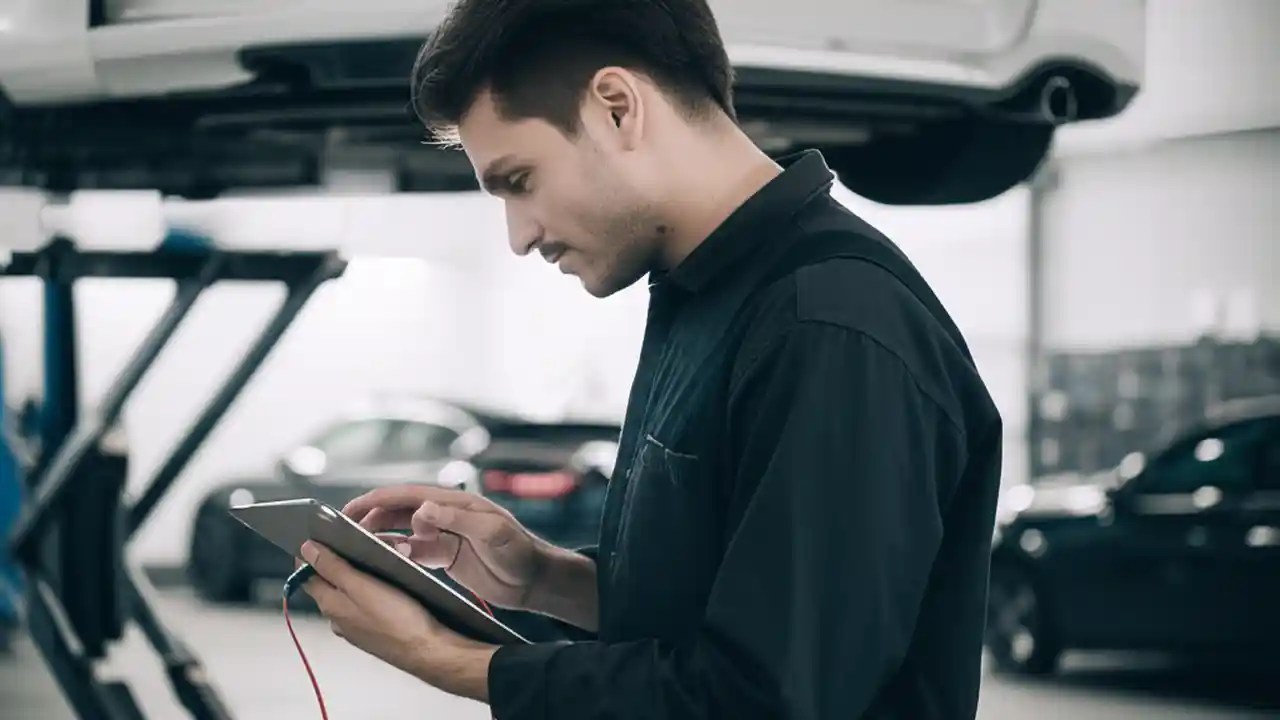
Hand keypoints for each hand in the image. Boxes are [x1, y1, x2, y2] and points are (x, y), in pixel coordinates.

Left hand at [299, 540, 495, 700]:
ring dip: (359, 572)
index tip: (320, 533)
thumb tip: (306, 549)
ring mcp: (355, 626)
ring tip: (381, 555)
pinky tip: (389, 581)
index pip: (306, 575)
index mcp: (329, 605)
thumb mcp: (361, 586)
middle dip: (339, 559)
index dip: (309, 553)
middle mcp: (337, 618)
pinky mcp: (374, 630)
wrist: (427, 650)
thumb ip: (332, 568)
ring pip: (349, 592)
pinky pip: (366, 602)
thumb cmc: (396, 617)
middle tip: (360, 540)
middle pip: (329, 582)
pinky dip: (372, 587)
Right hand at [343, 485, 551, 610]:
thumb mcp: (491, 533)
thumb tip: (423, 508)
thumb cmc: (520, 551)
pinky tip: (385, 561)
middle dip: (372, 516)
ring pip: (404, 532)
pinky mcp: (447, 556)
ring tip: (359, 547)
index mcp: (456, 502)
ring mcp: (445, 536)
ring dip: (382, 536)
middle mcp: (447, 515)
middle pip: (401, 510)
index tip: (352, 507)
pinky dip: (398, 555)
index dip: (379, 498)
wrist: (535, 581)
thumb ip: (457, 520)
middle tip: (343, 529)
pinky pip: (414, 552)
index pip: (410, 495)